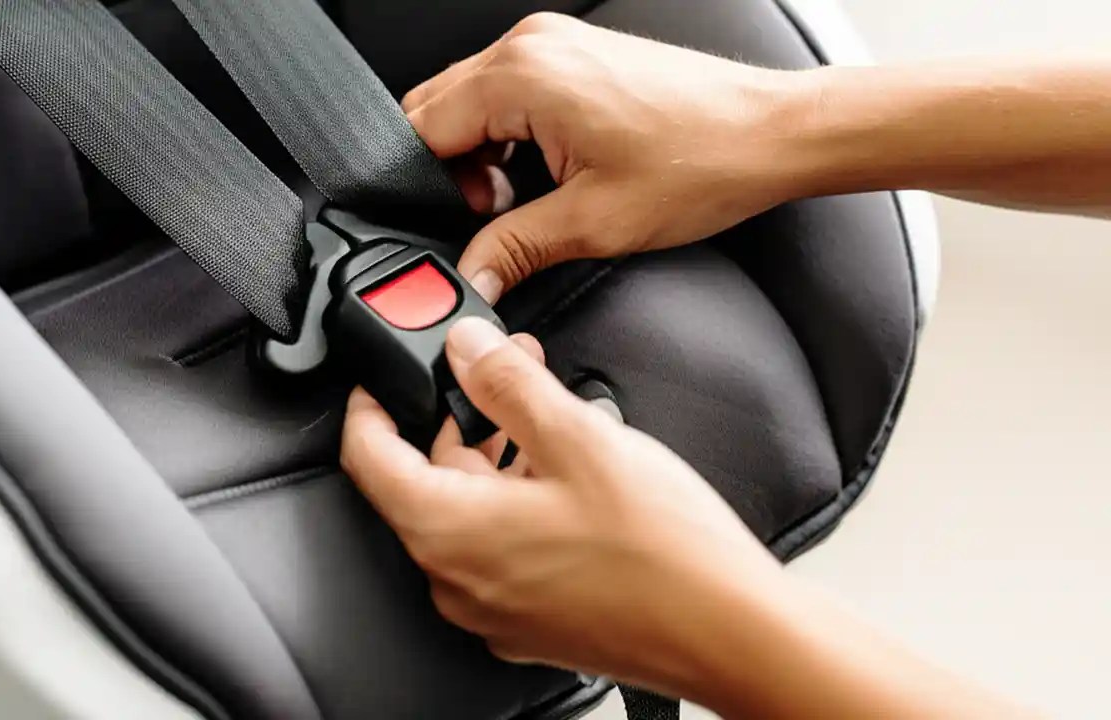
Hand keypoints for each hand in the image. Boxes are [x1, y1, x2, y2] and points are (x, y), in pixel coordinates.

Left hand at [340, 317, 785, 698]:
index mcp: (447, 532)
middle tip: (502, 370)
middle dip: (459, 416)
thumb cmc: (662, 553)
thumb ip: (507, 383)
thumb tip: (464, 347)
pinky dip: (518, 502)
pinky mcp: (531, 622)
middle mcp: (457, 580)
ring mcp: (494, 608)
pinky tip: (569, 473)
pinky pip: (500, 550)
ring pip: (467, 514)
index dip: (370, 404)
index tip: (385, 374)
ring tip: (550, 414)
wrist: (730, 635)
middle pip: (423, 482)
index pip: (367, 458)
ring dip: (495, 456)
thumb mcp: (577, 438)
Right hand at [403, 13, 806, 301]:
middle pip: (439, 110)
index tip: (452, 226)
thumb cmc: (702, 162)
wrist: (771, 133)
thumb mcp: (591, 224)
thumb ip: (511, 250)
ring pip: (471, 101)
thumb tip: (469, 280)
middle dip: (450, 170)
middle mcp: (530, 45)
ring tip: (527, 195)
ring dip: (480, 153)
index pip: (422, 129)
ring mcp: (554, 42)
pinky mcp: (574, 53)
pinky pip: (508, 91)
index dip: (427, 189)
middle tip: (495, 216)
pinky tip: (543, 170)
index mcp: (522, 76)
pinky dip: (509, 133)